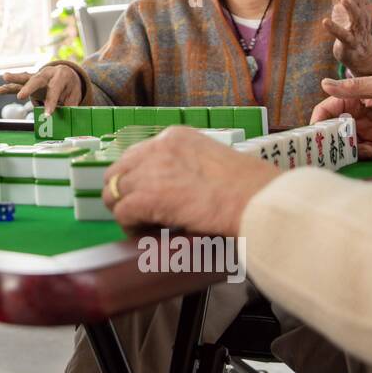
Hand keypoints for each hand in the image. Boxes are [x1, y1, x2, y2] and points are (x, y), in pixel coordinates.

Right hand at [0, 64, 81, 115]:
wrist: (67, 74)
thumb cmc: (70, 88)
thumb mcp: (74, 97)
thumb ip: (69, 107)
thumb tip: (64, 122)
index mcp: (62, 76)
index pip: (55, 89)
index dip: (51, 102)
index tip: (47, 114)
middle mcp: (48, 73)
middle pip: (38, 80)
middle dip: (29, 88)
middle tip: (21, 96)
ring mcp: (38, 75)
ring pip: (26, 78)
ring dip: (14, 79)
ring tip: (4, 78)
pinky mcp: (31, 80)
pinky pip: (19, 84)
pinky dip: (10, 86)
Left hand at [105, 127, 280, 236]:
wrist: (257, 201)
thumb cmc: (250, 188)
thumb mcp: (213, 162)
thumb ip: (189, 168)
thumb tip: (179, 189)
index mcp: (175, 137)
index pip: (137, 155)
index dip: (139, 179)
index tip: (149, 196)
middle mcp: (157, 148)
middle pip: (118, 171)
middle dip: (125, 194)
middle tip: (142, 214)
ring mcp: (149, 171)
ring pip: (114, 192)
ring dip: (126, 211)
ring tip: (145, 227)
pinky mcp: (147, 197)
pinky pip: (122, 213)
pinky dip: (131, 227)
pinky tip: (147, 235)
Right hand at [310, 75, 371, 158]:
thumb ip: (353, 88)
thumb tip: (324, 84)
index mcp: (355, 97)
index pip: (328, 109)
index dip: (320, 121)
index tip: (319, 133)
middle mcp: (359, 114)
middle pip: (336, 130)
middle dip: (338, 140)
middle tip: (345, 146)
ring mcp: (370, 129)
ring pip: (350, 143)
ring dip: (357, 149)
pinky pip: (367, 151)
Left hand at [322, 0, 371, 75]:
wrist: (359, 53)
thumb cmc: (350, 25)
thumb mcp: (342, 5)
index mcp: (363, 4)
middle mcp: (363, 15)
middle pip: (359, 1)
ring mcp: (358, 30)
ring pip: (357, 17)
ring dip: (351, 7)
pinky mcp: (351, 43)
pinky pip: (344, 36)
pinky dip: (335, 29)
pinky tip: (325, 21)